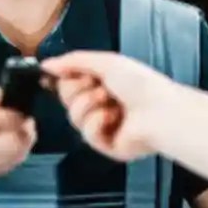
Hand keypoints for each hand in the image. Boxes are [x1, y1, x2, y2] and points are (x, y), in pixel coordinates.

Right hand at [43, 51, 182, 161]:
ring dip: (88, 105)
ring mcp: (104, 127)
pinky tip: (113, 118)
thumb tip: (45, 64)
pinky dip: (97, 123)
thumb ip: (73, 61)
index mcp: (102, 84)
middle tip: (99, 87)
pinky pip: (86, 136)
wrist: (161, 110)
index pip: (68, 83)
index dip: (67, 79)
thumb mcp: (105, 62)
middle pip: (67, 99)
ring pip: (73, 118)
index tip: (72, 74)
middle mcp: (101, 105)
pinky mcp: (107, 146)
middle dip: (78, 90)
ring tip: (108, 100)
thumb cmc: (140, 83)